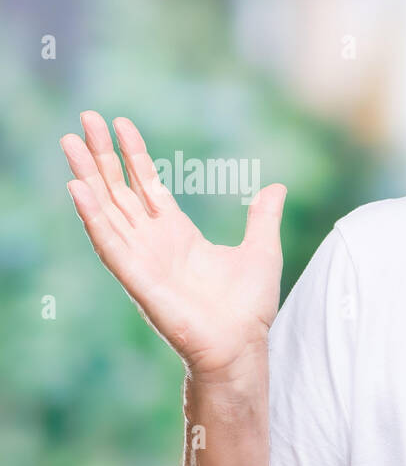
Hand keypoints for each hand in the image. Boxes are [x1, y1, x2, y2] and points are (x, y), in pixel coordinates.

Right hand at [60, 111, 287, 383]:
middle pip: (119, 190)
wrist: (241, 346)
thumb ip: (262, 218)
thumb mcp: (262, 251)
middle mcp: (153, 243)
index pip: (147, 186)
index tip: (119, 124)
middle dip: (100, 156)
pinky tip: (78, 189)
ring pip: (106, 209)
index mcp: (178, 234)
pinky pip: (109, 243)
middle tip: (83, 119)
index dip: (133, 155)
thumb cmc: (248, 308)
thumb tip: (276, 189)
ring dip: (87, 177)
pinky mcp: (136, 278)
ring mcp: (141, 259)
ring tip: (68, 143)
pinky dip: (92, 216)